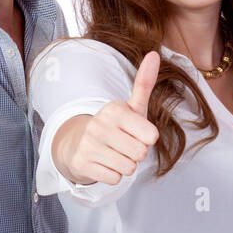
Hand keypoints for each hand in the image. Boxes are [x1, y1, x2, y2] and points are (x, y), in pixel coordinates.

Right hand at [54, 50, 160, 185]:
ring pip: (129, 168)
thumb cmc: (115, 126)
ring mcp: (89, 144)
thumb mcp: (131, 106)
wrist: (78, 144)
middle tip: (123, 145)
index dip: (147, 139)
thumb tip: (155, 54)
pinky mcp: (82, 164)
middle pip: (141, 154)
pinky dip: (112, 175)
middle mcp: (100, 125)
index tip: (134, 132)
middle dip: (136, 154)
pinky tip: (103, 163)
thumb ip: (144, 83)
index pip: (151, 136)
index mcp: (115, 110)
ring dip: (125, 165)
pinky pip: (114, 179)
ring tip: (113, 154)